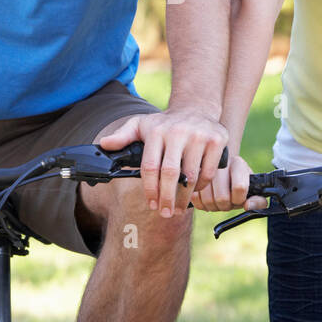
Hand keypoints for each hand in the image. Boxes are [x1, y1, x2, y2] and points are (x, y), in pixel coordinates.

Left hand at [99, 109, 227, 217]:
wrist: (196, 108)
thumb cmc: (165, 124)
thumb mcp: (141, 125)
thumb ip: (123, 136)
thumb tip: (104, 145)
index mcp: (156, 131)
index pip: (150, 166)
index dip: (150, 189)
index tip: (151, 203)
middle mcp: (178, 132)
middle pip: (170, 174)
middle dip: (166, 198)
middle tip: (164, 213)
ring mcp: (199, 136)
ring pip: (191, 176)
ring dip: (184, 197)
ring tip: (178, 208)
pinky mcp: (216, 140)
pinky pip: (208, 172)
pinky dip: (201, 187)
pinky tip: (193, 192)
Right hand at [191, 152, 254, 212]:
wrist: (221, 173)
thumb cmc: (238, 184)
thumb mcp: (252, 190)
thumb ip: (258, 200)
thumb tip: (248, 206)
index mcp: (238, 164)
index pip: (239, 187)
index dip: (239, 199)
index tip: (238, 199)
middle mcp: (220, 163)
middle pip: (222, 197)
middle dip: (226, 206)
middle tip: (227, 201)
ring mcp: (203, 169)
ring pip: (208, 200)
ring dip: (214, 207)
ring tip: (217, 200)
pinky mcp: (190, 177)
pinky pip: (195, 199)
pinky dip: (201, 204)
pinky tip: (206, 198)